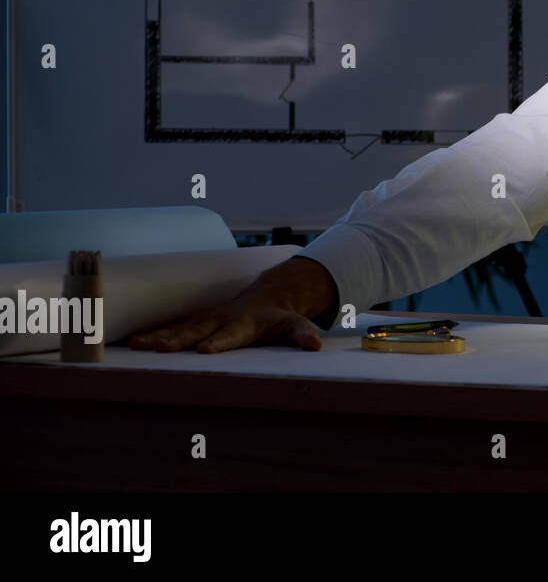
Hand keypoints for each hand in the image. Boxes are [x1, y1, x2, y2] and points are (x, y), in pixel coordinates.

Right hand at [128, 255, 336, 353]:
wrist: (268, 295)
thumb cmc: (280, 318)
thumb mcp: (296, 325)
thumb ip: (303, 334)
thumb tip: (315, 345)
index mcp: (245, 324)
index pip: (231, 334)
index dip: (219, 342)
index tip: (204, 350)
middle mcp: (222, 319)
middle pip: (198, 331)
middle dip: (178, 340)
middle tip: (159, 350)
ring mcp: (207, 319)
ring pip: (180, 328)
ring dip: (158, 336)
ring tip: (136, 345)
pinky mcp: (197, 321)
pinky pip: (173, 326)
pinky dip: (154, 332)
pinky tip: (133, 342)